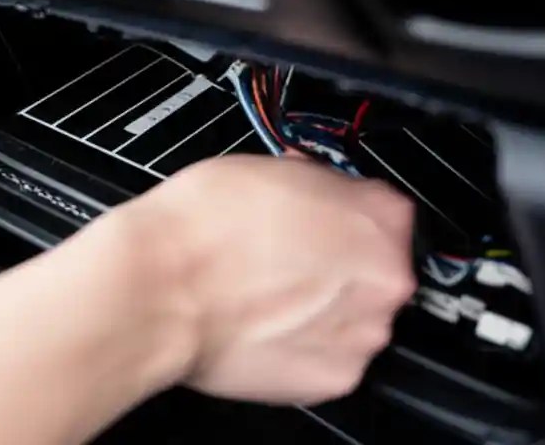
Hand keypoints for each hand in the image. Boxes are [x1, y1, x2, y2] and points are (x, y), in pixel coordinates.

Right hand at [89, 155, 415, 405]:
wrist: (159, 289)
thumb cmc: (199, 228)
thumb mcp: (266, 166)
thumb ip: (315, 184)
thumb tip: (316, 194)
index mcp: (378, 217)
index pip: (385, 210)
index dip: (343, 213)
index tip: (319, 221)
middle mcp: (385, 279)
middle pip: (377, 269)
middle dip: (338, 265)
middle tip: (283, 260)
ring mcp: (364, 333)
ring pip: (355, 317)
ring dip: (323, 309)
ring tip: (265, 295)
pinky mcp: (335, 378)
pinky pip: (329, 358)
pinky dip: (302, 347)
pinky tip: (263, 326)